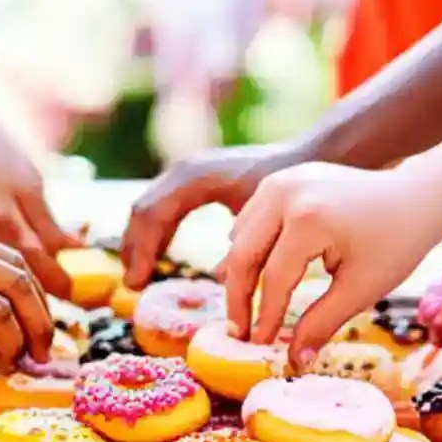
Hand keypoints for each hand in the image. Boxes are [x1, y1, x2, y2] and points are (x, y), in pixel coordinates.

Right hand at [120, 143, 311, 288]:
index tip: (138, 284)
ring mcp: (186, 171)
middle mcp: (184, 170)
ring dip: (141, 241)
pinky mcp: (193, 178)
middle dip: (134, 249)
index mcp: (195, 178)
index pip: (151, 216)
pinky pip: (163, 206)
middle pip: (142, 210)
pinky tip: (160, 256)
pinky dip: (156, 232)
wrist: (309, 155)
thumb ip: (243, 253)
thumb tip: (220, 282)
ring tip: (140, 276)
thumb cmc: (291, 189)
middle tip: (132, 285)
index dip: (142, 252)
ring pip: (149, 207)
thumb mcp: (266, 224)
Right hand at [221, 162, 441, 368]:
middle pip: (242, 253)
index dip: (265, 315)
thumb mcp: (362, 287)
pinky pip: (251, 217)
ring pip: (240, 234)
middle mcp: (285, 193)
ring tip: (246, 306)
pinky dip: (249, 246)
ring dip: (240, 271)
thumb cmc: (397, 242)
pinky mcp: (283, 178)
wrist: (418, 195)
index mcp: (308, 218)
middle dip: (238, 297)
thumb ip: (322, 322)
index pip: (274, 277)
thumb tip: (295, 360)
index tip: (259, 344)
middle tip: (238, 332)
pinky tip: (256, 273)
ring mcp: (281, 180)